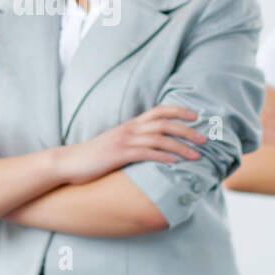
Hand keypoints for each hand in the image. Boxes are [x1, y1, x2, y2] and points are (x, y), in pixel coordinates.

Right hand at [54, 105, 205, 185]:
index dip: (179, 111)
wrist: (70, 163)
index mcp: (130, 125)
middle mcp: (130, 129)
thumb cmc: (94, 157)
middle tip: (204, 139)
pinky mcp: (119, 155)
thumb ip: (134, 143)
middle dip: (187, 130)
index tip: (196, 116)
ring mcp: (124, 141)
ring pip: (159, 139)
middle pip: (164, 123)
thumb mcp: (116, 145)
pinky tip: (174, 162)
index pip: (158, 111)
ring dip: (181, 146)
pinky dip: (162, 157)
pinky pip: (145, 154)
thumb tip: (152, 149)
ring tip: (197, 155)